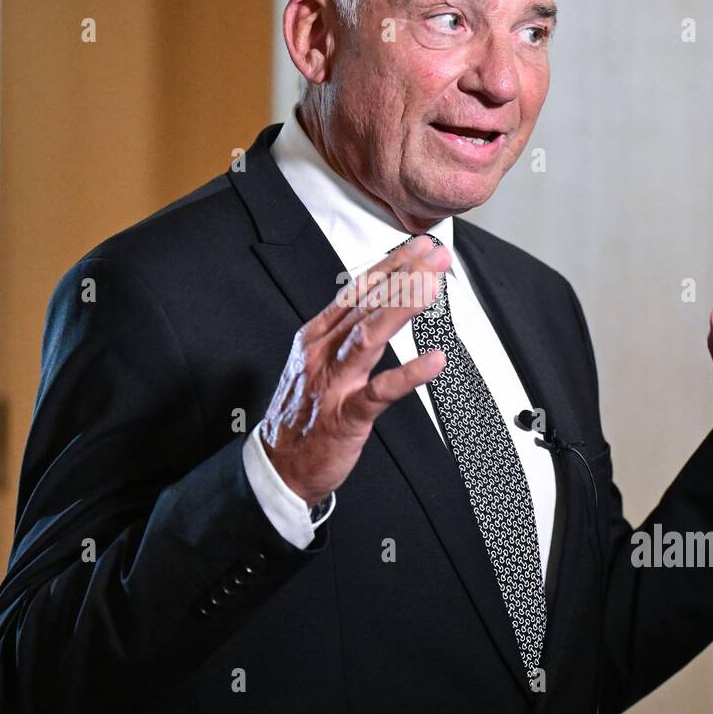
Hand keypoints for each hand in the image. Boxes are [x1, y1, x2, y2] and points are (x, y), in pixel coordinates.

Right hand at [261, 234, 449, 504]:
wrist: (277, 466)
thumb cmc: (301, 414)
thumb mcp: (315, 362)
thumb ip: (343, 334)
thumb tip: (378, 305)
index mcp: (316, 336)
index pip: (357, 291)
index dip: (390, 266)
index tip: (419, 248)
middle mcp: (322, 353)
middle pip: (366, 306)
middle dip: (403, 276)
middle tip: (435, 256)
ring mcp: (333, 383)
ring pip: (368, 337)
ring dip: (401, 307)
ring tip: (430, 286)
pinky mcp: (346, 415)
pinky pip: (380, 392)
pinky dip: (408, 375)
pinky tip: (433, 361)